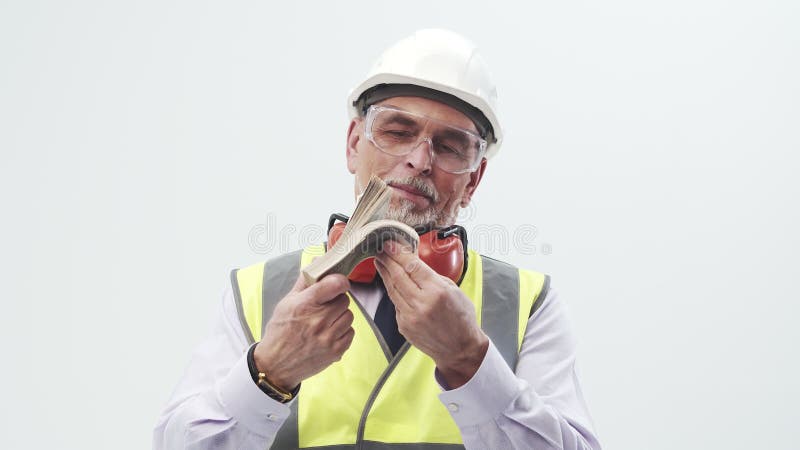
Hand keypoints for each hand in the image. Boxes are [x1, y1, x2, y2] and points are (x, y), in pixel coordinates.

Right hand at [253, 273, 354, 390]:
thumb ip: (305, 281)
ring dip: (340, 316)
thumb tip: (318, 260)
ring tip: (326, 321)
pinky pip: (350, 332)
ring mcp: (328, 338)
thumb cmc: (280, 331)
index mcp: (305, 305)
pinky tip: (329, 333)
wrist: (276, 365)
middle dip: (336, 300)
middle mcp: (318, 321)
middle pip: (344, 299)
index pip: (335, 284)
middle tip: (326, 306)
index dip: (340, 281)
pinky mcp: (335, 351)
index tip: (338, 283)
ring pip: (349, 315)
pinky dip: (343, 331)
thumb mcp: (286, 302)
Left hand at [375, 240, 488, 387]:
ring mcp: (410, 316)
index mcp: (437, 292)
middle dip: (388, 260)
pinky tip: (391, 284)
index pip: (412, 266)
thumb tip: (413, 265)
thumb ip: (433, 277)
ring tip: (380, 262)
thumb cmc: (461, 319)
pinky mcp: (404, 326)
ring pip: (392, 289)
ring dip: (385, 274)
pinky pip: (396, 304)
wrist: (460, 350)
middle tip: (380, 249)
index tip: (389, 244)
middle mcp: (421, 304)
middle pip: (398, 276)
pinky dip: (394, 292)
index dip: (398, 253)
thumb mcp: (454, 291)